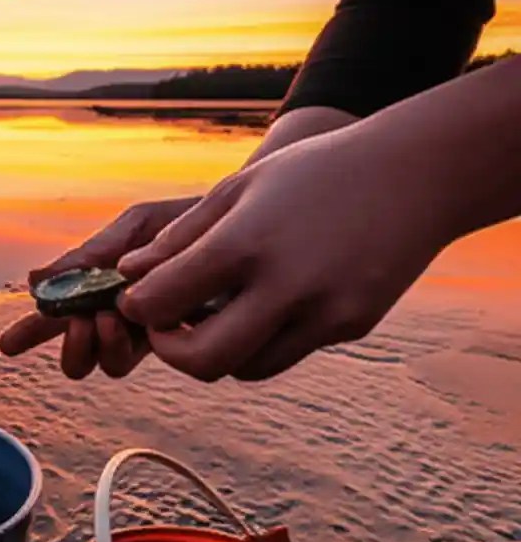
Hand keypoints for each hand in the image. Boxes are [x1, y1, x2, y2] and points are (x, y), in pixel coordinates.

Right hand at [0, 196, 199, 378]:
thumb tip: (33, 280)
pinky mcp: (187, 343)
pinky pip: (156, 361)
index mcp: (101, 288)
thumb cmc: (189, 221)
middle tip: (84, 321)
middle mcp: (122, 317)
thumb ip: (92, 253)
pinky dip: (143, 345)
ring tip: (115, 318)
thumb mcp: (136, 228)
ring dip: (104, 348)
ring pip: (110, 365)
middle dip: (72, 346)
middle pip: (79, 356)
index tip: (10, 345)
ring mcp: (153, 334)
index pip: (56, 316)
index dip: (31, 334)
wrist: (255, 220)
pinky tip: (153, 322)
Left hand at [115, 126, 451, 381]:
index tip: (137, 298)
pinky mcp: (350, 326)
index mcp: (245, 243)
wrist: (413, 174)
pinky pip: (287, 352)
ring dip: (216, 352)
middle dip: (171, 351)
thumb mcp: (237, 190)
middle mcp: (286, 285)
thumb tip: (127, 275)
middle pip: (202, 360)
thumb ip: (179, 238)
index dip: (139, 307)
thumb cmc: (312, 172)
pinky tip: (259, 307)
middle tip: (166, 327)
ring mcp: (324, 312)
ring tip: (210, 315)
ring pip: (245, 368)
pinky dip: (260, 341)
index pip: (165, 301)